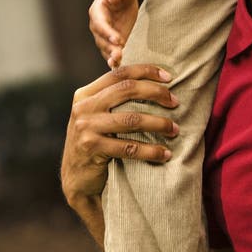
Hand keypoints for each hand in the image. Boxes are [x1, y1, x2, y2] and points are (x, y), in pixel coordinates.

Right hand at [60, 64, 178, 206]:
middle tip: (175, 102)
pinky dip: (150, 150)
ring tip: (175, 129)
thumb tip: (150, 79)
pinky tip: (165, 154)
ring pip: (132, 119)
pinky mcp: (92, 148)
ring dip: (158, 123)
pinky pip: (129, 147)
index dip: (146, 71)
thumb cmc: (94, 143)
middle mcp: (83, 107)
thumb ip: (112, 97)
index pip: (120, 73)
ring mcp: (86, 127)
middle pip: (127, 89)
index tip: (169, 78)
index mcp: (85, 93)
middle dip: (156, 93)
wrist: (76, 180)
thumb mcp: (96, 115)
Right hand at [89, 0, 138, 67]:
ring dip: (111, 56)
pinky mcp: (112, 42)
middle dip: (110, 47)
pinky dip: (114, 60)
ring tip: (117, 62)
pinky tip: (118, 67)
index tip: (118, 39)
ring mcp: (104, 36)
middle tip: (119, 54)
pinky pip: (111, 53)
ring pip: (105, 49)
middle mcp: (97, 26)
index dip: (108, 32)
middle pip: (102, 39)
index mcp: (97, 12)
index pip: (101, 24)